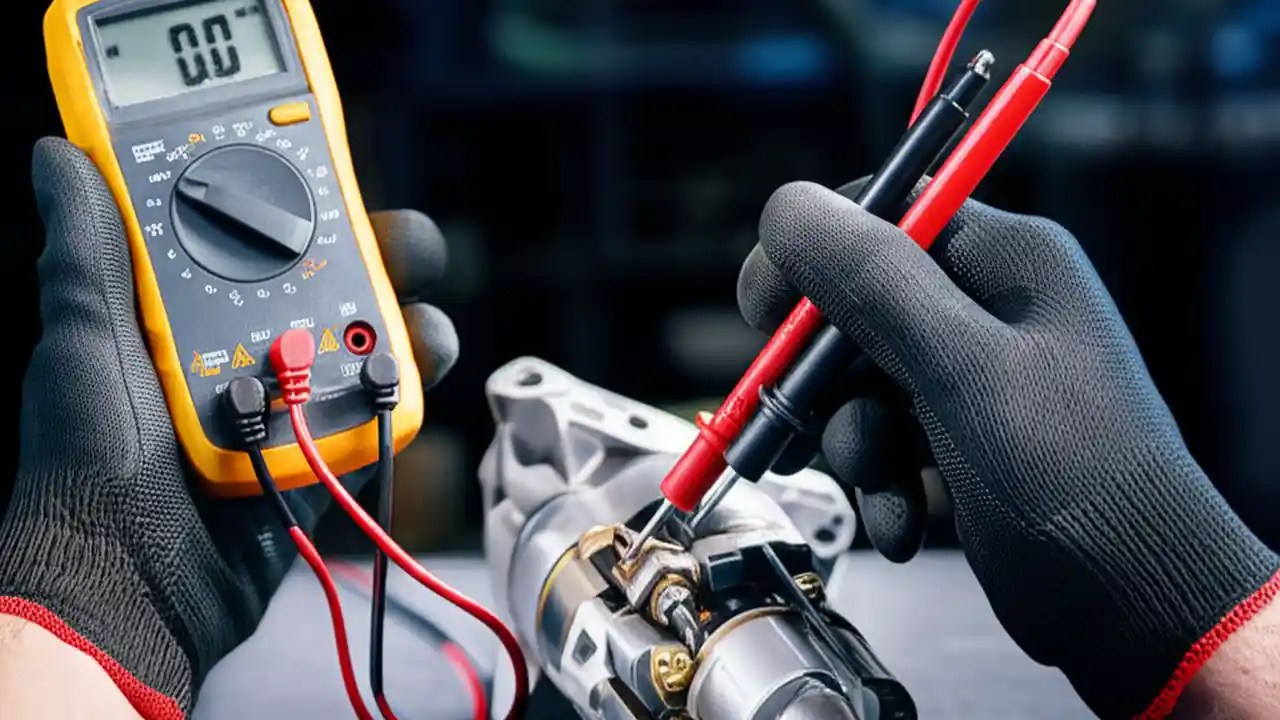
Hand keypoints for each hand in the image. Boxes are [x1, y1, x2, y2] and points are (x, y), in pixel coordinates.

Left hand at [0, 138, 458, 713]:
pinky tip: (415, 366)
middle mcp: (248, 347)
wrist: (130, 585)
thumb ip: (86, 254)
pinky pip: (379, 407)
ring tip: (413, 319)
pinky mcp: (325, 449)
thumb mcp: (84, 344)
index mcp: (190, 314)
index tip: (322, 168)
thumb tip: (61, 156)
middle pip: (327, 281)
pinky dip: (405, 383)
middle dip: (374, 253)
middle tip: (399, 241)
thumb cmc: (88, 464)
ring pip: (364, 339)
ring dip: (402, 319)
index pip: (252, 235)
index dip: (292, 196)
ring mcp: (292, 400)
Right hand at [737, 179, 1279, 717]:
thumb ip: (875, 282)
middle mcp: (989, 305)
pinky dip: (881, 482)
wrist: (1135, 604)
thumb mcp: (962, 370)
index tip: (769, 315)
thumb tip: (790, 208)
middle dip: (821, 372)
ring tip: (878, 483)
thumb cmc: (1073, 480)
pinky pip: (887, 438)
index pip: (881, 213)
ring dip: (849, 439)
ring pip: (860, 379)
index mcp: (1006, 259)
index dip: (813, 259)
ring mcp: (975, 374)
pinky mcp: (962, 436)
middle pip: (857, 303)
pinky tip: (902, 520)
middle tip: (790, 416)